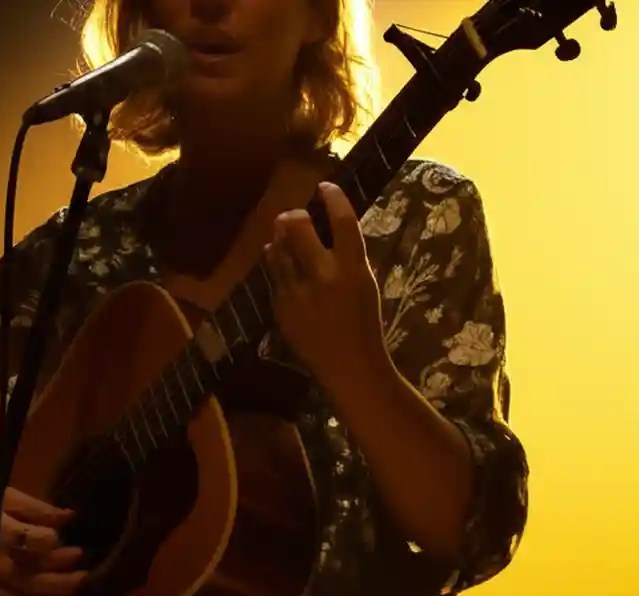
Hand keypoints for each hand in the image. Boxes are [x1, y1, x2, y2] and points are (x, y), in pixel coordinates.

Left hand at [264, 182, 388, 388]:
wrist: (349, 365)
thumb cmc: (363, 322)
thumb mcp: (365, 283)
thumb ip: (347, 255)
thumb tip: (326, 227)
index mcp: (352, 269)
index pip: (342, 220)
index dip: (333, 197)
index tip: (325, 187)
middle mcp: (322, 276)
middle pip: (297, 227)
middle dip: (293, 216)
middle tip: (295, 216)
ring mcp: (297, 292)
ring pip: (277, 249)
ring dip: (281, 237)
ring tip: (285, 233)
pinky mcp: (281, 307)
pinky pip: (272, 275)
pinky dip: (275, 262)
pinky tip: (278, 259)